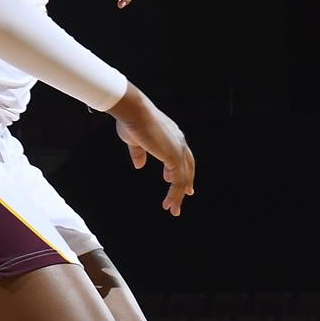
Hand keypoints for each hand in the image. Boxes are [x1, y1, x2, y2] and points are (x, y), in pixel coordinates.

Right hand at [110, 86, 196, 215]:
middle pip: (188, 166)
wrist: (133, 111)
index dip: (181, 168)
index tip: (174, 180)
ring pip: (183, 178)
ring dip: (178, 195)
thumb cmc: (131, 121)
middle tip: (187, 194)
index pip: (182, 155)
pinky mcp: (174, 158)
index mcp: (173, 136)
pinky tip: (169, 203)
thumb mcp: (134, 140)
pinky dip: (174, 194)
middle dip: (186, 182)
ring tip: (173, 209)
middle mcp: (179, 142)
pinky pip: (178, 181)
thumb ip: (138, 153)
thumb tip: (139, 166)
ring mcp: (179, 150)